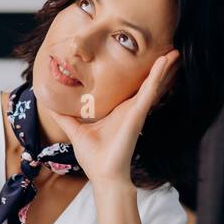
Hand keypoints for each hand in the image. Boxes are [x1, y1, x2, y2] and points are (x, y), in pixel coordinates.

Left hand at [58, 49, 179, 186]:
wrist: (103, 175)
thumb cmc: (94, 156)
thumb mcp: (76, 130)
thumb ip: (65, 117)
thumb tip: (48, 105)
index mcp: (118, 109)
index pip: (131, 86)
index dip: (139, 71)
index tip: (143, 54)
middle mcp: (130, 108)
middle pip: (147, 82)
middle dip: (158, 67)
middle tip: (170, 49)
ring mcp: (136, 110)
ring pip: (153, 84)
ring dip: (164, 67)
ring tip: (175, 51)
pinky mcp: (138, 113)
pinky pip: (150, 91)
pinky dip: (158, 75)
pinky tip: (165, 62)